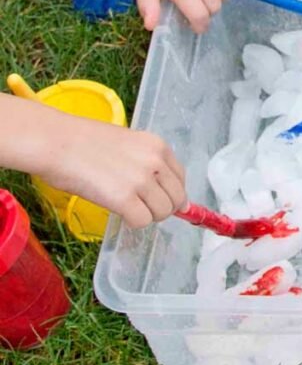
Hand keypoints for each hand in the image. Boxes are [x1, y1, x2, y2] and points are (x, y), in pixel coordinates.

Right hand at [37, 114, 186, 227]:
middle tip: (140, 207)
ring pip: (161, 212)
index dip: (172, 193)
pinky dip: (133, 222)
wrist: (57, 143)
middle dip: (161, 208)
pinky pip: (142, 221)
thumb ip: (148, 163)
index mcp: (158, 146)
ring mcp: (141, 180)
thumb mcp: (128, 143)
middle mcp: (155, 162)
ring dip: (147, 215)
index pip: (181, 178)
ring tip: (127, 208)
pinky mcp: (123, 199)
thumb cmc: (84, 142)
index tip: (160, 200)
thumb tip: (163, 189)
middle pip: (175, 198)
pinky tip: (119, 212)